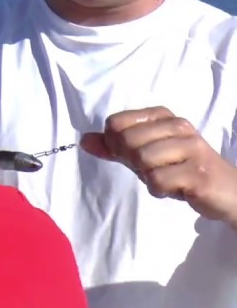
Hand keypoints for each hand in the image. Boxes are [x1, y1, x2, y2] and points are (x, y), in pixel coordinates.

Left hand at [81, 106, 236, 226]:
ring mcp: (191, 147)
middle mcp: (178, 126)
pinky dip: (159, 190)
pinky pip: (157, 180)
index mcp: (163, 116)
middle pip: (126, 141)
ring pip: (142, 160)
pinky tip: (175, 188)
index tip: (131, 154)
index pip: (116, 123)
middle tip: (151, 169)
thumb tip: (84, 141)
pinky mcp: (197, 172)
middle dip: (132, 162)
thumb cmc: (180, 170)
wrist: (226, 191)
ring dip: (148, 177)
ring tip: (166, 178)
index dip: (115, 144)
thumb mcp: (144, 155)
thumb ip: (114, 147)